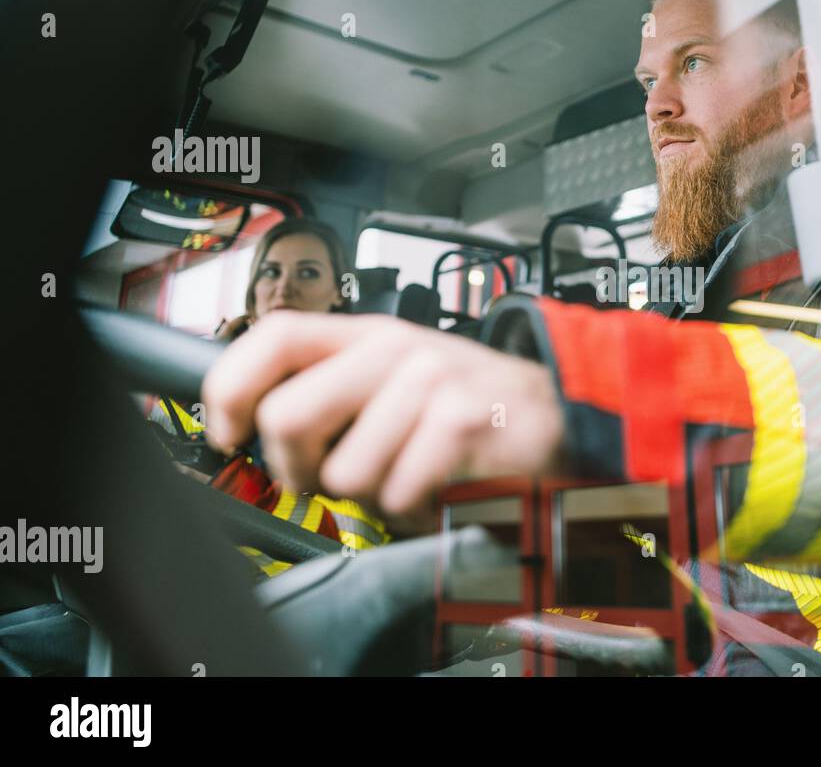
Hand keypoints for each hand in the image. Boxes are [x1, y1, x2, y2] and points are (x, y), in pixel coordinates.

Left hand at [201, 312, 564, 531]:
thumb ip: (334, 389)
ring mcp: (431, 383)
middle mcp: (395, 350)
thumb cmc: (473, 407)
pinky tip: (440, 492)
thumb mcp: (398, 378)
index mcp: (369, 336)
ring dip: (373, 497)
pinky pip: (398, 494)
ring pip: (345, 473)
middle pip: (289, 415)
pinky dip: (416, 512)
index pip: (274, 337)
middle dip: (299, 470)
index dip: (231, 388)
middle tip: (331, 478)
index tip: (230, 432)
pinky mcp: (462, 424)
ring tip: (409, 480)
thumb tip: (256, 427)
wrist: (562, 416)